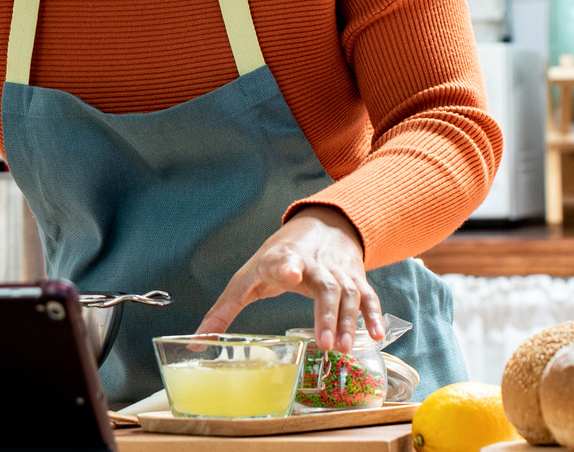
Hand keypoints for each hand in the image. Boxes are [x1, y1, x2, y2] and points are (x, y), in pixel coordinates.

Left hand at [195, 206, 383, 352]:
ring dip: (347, 322)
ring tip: (342, 349)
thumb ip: (224, 310)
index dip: (287, 266)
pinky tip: (376, 337)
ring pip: (348, 295)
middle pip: (324, 287)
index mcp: (282, 259)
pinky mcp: (355, 278)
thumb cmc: (277, 256)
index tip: (291, 273)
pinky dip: (374, 316)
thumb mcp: (247, 277)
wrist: (322, 223)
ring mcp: (338, 271)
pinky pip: (368, 297)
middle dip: (325, 315)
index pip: (284, 261)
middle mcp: (314, 264)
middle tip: (324, 343)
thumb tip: (197, 342)